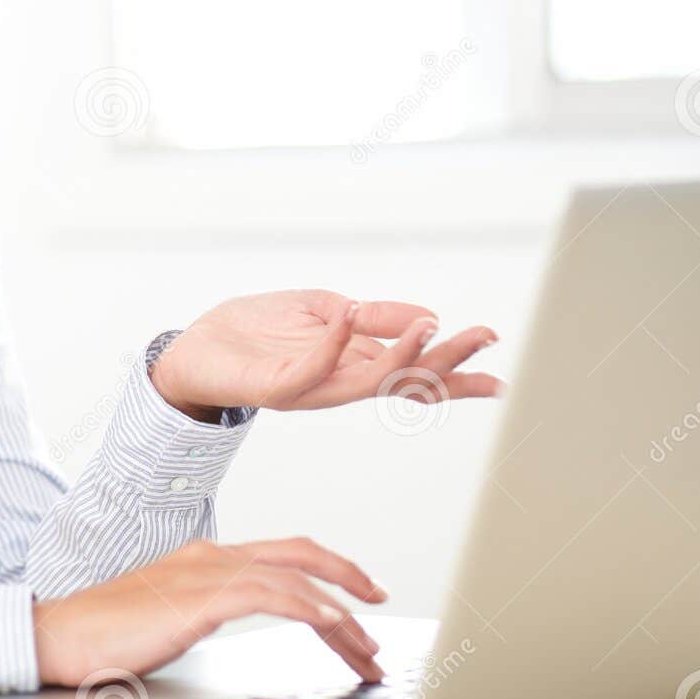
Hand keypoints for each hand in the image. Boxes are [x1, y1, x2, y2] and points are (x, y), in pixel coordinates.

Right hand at [33, 537, 388, 685]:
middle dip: (349, 581)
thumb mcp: (169, 618)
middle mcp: (211, 557)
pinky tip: (330, 625)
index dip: (329, 567)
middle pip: (299, 556)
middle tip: (381, 613)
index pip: (282, 553)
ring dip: (339, 618)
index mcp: (205, 558)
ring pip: (294, 583)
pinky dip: (307, 608)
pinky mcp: (197, 599)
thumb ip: (203, 612)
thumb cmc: (104, 635)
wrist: (59, 636)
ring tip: (365, 649)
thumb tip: (228, 625)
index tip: (359, 597)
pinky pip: (268, 596)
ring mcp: (205, 573)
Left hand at [149, 288, 502, 418]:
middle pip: (404, 380)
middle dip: (446, 362)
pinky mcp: (276, 388)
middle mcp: (339, 383)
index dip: (456, 374)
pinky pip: (311, 370)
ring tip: (432, 327)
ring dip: (401, 356)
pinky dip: (334, 344)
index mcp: (354, 364)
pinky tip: (352, 317)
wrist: (196, 349)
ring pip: (367, 382)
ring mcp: (310, 389)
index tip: (502, 375)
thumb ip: (372, 315)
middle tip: (484, 339)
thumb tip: (425, 316)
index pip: (415, 374)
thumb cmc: (257, 332)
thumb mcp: (324, 309)